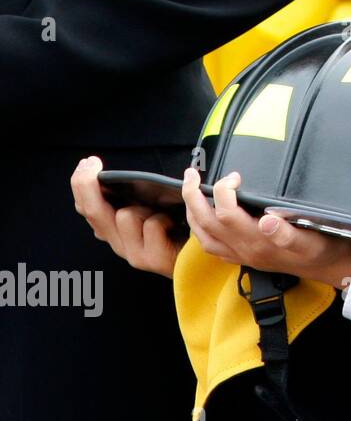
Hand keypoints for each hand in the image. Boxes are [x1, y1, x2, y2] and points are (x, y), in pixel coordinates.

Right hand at [70, 156, 180, 277]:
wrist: (200, 257)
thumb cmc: (178, 228)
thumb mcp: (149, 209)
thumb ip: (131, 200)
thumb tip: (113, 178)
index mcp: (115, 230)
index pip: (86, 209)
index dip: (81, 185)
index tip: (87, 163)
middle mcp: (119, 243)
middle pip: (93, 212)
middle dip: (87, 185)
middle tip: (91, 163)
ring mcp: (133, 253)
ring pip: (125, 216)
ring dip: (144, 209)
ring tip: (161, 213)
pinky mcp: (151, 258)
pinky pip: (151, 225)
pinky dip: (164, 220)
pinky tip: (173, 225)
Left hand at [180, 167, 350, 287]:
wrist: (327, 269)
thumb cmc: (322, 249)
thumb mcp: (312, 239)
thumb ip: (287, 233)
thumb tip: (267, 220)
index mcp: (258, 242)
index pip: (226, 213)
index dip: (224, 190)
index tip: (236, 176)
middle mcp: (244, 250)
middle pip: (205, 222)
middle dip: (193, 195)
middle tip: (192, 174)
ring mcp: (240, 256)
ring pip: (202, 235)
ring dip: (192, 212)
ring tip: (191, 192)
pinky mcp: (242, 259)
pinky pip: (211, 246)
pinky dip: (200, 230)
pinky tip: (204, 220)